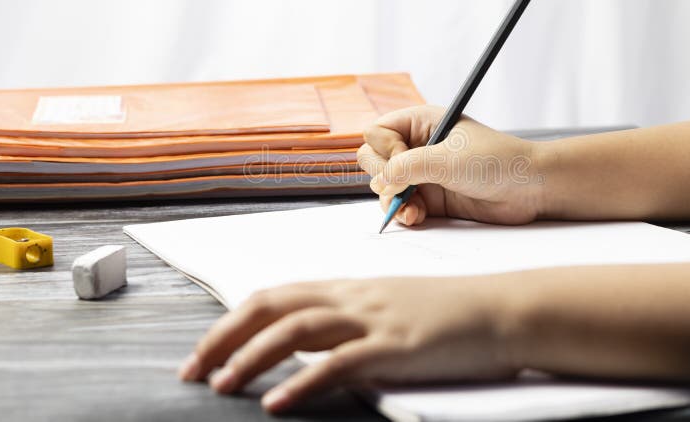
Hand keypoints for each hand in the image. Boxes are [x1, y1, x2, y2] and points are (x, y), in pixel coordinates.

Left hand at [177, 276, 521, 412]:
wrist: (499, 310)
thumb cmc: (448, 311)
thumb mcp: (390, 306)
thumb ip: (350, 319)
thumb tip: (312, 342)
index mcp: (348, 288)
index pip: (275, 296)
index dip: (232, 322)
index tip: (203, 351)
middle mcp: (353, 297)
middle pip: (272, 308)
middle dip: (224, 337)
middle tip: (190, 371)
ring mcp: (373, 319)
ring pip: (296, 332)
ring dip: (250, 358)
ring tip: (220, 386)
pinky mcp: (396, 347)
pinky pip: (339, 364)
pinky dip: (302, 383)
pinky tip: (277, 402)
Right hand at [357, 105, 543, 225]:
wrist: (530, 188)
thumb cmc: (497, 161)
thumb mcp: (448, 159)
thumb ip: (408, 167)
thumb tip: (381, 182)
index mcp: (421, 123)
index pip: (376, 132)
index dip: (384, 149)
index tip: (404, 160)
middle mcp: (417, 147)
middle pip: (374, 160)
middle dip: (384, 178)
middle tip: (402, 187)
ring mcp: (423, 174)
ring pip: (385, 187)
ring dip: (393, 201)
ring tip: (413, 210)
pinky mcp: (431, 198)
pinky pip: (402, 206)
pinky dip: (404, 214)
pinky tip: (417, 217)